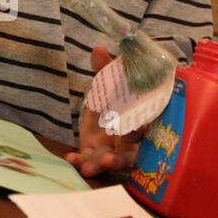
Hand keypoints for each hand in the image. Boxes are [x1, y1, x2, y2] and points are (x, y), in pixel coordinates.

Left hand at [65, 45, 145, 177]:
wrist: (109, 103)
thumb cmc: (119, 92)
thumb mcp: (113, 79)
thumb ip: (107, 68)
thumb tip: (98, 48)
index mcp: (141, 120)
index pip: (147, 129)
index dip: (143, 130)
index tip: (139, 128)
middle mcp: (130, 140)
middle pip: (130, 154)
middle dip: (120, 158)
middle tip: (110, 159)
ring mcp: (113, 149)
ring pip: (111, 162)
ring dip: (100, 166)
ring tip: (90, 168)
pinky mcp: (96, 153)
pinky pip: (90, 160)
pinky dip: (80, 161)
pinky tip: (71, 159)